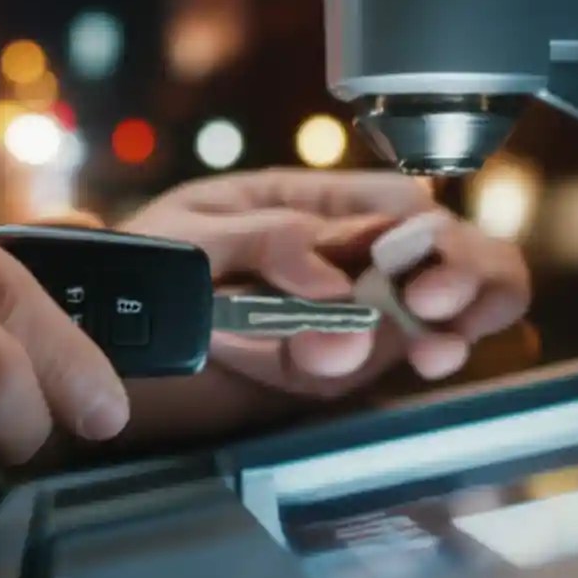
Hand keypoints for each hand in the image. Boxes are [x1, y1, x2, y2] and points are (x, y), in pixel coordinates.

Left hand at [118, 168, 530, 400]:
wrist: (110, 341)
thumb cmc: (147, 265)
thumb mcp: (192, 234)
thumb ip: (264, 240)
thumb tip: (334, 280)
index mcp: (320, 206)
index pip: (401, 206)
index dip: (420, 229)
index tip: (400, 257)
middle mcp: (351, 260)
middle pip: (450, 256)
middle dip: (467, 273)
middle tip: (437, 300)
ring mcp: (354, 319)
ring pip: (444, 315)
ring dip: (451, 325)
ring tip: (436, 346)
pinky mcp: (341, 371)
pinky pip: (391, 367)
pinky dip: (414, 362)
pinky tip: (429, 359)